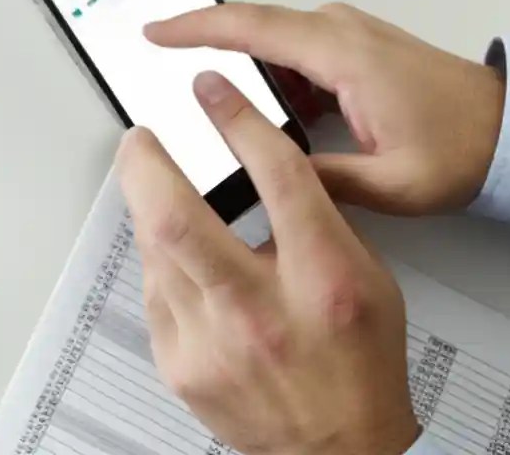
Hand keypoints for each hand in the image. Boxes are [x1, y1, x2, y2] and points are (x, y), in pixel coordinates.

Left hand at [116, 72, 418, 454]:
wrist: (342, 452)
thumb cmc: (360, 365)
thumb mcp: (370, 276)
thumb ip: (318, 218)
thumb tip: (258, 163)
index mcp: (323, 281)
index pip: (275, 178)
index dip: (237, 121)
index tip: (211, 91)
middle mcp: (262, 313)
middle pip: (179, 220)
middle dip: (147, 165)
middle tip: (140, 138)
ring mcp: (213, 345)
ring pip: (154, 253)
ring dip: (147, 208)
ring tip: (153, 186)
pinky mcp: (181, 366)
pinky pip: (154, 292)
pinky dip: (159, 261)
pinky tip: (173, 252)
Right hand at [146, 3, 505, 215]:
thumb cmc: (462, 149)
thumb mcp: (389, 183)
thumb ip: (320, 180)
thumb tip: (266, 174)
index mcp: (343, 55)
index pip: (252, 27)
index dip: (197, 27)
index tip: (154, 31)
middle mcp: (342, 31)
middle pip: (255, 26)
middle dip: (206, 44)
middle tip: (165, 70)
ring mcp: (350, 35)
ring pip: (275, 41)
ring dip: (242, 66)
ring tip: (213, 106)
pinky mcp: (356, 48)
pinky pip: (298, 51)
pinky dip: (272, 75)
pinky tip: (267, 112)